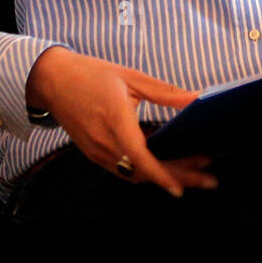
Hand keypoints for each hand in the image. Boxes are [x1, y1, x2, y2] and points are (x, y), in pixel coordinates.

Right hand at [25, 46, 217, 196]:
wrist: (53, 81)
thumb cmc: (93, 75)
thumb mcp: (132, 77)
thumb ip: (166, 92)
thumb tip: (197, 98)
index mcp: (116, 122)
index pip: (140, 158)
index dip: (161, 175)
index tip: (181, 187)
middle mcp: (105, 143)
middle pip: (144, 172)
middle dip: (177, 178)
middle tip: (208, 179)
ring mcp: (97, 152)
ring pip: (135, 174)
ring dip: (164, 175)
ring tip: (194, 170)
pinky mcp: (94, 153)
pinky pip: (124, 169)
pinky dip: (147, 170)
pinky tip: (166, 161)